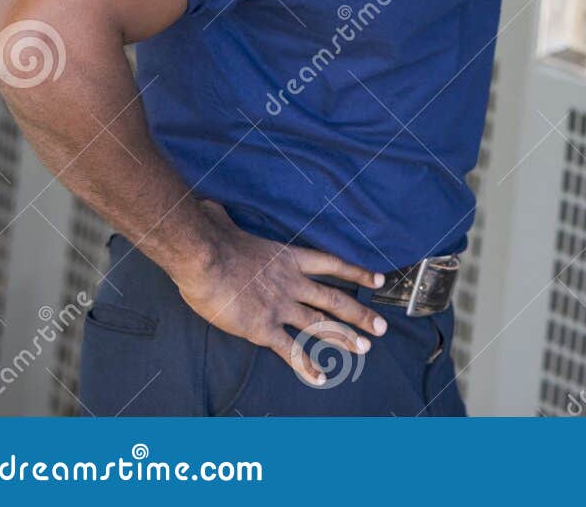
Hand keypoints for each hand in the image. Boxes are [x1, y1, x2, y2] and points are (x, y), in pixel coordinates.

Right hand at [170, 200, 388, 386]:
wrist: (204, 257)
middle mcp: (292, 283)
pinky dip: (305, 365)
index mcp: (289, 258)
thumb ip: (226, 220)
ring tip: (364, 348)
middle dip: (360, 315)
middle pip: (335, 299)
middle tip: (381, 328)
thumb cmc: (211, 237)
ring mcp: (280, 306)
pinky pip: (290, 350)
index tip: (379, 281)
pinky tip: (319, 376)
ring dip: (343, 338)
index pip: (333, 265)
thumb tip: (211, 209)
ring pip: (320, 324)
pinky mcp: (263, 328)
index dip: (357, 274)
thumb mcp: (226, 223)